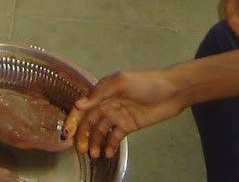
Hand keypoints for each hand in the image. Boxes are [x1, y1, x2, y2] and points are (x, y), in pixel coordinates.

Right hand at [64, 70, 184, 159]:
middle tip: (81, 150)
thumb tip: (79, 105)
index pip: (84, 106)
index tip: (67, 135)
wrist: (171, 92)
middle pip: (89, 121)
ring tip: (94, 154)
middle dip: (83, 135)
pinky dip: (109, 146)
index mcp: (104, 90)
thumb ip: (100, 93)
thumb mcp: (122, 82)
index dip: (74, 120)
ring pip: (100, 131)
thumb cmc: (146, 83)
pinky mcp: (128, 126)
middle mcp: (108, 103)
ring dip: (95, 142)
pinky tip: (107, 154)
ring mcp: (118, 115)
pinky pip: (114, 137)